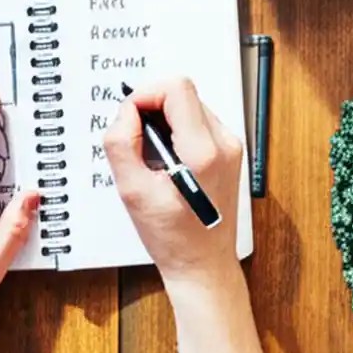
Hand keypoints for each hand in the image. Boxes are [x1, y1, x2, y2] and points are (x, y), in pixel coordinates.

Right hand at [104, 78, 243, 287]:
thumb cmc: (173, 238)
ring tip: (151, 156)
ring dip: (163, 121)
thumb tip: (125, 112)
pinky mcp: (228, 152)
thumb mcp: (133, 191)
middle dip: (152, 108)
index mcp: (204, 152)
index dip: (145, 94)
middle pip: (183, 94)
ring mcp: (230, 147)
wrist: (203, 263)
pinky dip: (176, 132)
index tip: (129, 116)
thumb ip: (122, 143)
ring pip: (190, 106)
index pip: (177, 88)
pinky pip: (197, 123)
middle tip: (136, 140)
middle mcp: (224, 144)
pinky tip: (166, 160)